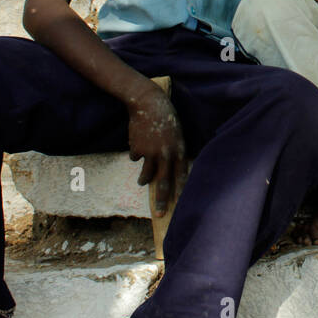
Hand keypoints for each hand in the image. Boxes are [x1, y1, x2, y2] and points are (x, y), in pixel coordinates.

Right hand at [124, 79, 185, 215]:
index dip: (180, 190)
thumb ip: (172, 153)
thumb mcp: (175, 135)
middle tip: (160, 214)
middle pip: (164, 181)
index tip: (179, 204)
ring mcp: (151, 152)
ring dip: (144, 179)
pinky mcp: (138, 149)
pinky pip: (135, 158)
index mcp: (179, 149)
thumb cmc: (165, 118)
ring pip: (147, 175)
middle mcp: (166, 153)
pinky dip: (136, 153)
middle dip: (162, 200)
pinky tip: (138, 140)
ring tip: (143, 181)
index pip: (182, 175)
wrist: (148, 103)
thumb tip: (166, 172)